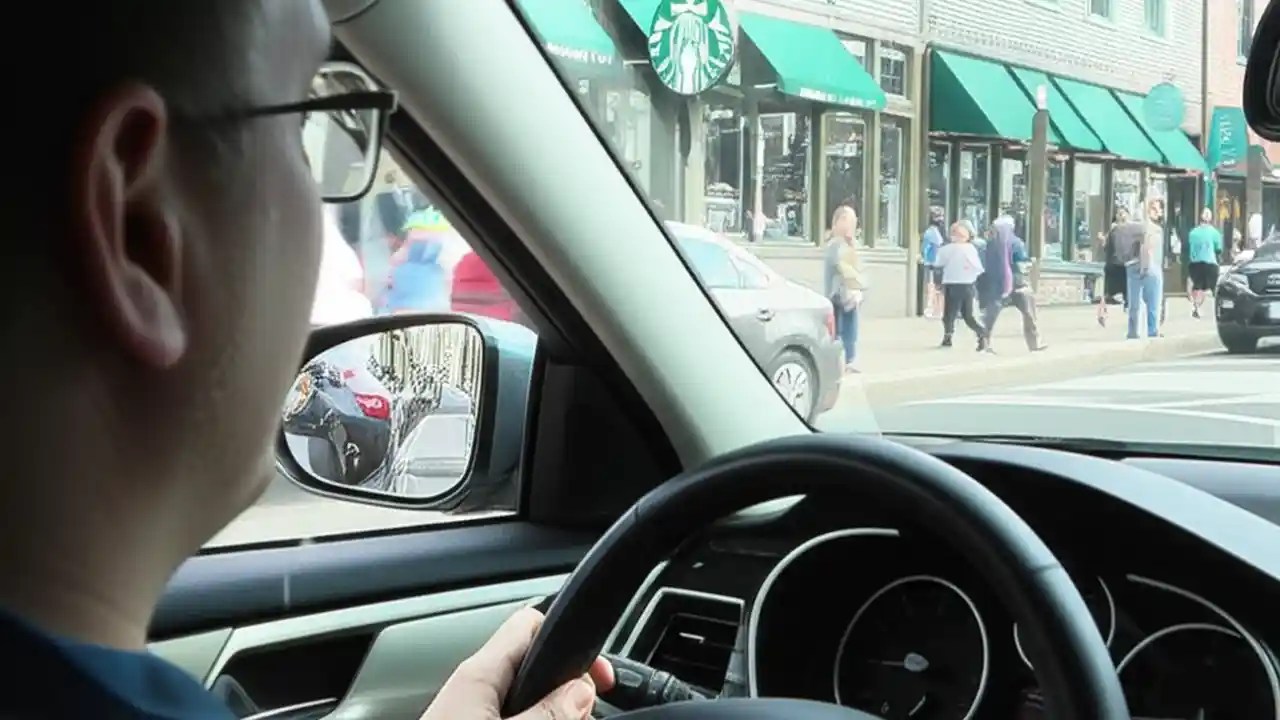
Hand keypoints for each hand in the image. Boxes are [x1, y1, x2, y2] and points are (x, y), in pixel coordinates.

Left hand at [420, 607, 615, 719]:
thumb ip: (547, 714)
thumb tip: (580, 689)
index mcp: (478, 676)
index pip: (529, 627)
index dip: (570, 644)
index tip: (599, 679)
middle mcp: (471, 691)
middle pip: (533, 669)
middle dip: (565, 693)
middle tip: (583, 719)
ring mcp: (467, 715)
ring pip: (524, 703)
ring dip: (551, 716)